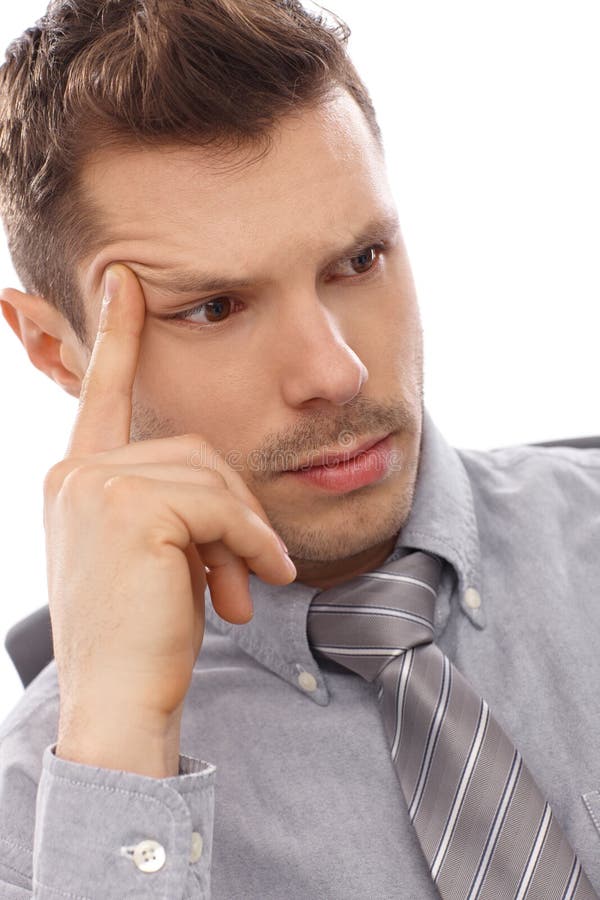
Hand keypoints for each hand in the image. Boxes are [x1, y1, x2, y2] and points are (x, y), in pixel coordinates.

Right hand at [45, 264, 294, 773]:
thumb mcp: (157, 560)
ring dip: (245, 532)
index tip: (124, 280)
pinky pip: (218, 504)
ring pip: (209, 474)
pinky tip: (253, 585)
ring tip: (252, 585)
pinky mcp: (130, 505)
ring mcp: (96, 486)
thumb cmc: (143, 636)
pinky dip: (249, 541)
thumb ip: (177, 511)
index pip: (100, 394)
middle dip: (233, 509)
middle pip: (191, 448)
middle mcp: (77, 474)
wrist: (118, 703)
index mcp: (79, 481)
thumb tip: (228, 503)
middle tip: (254, 571)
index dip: (115, 335)